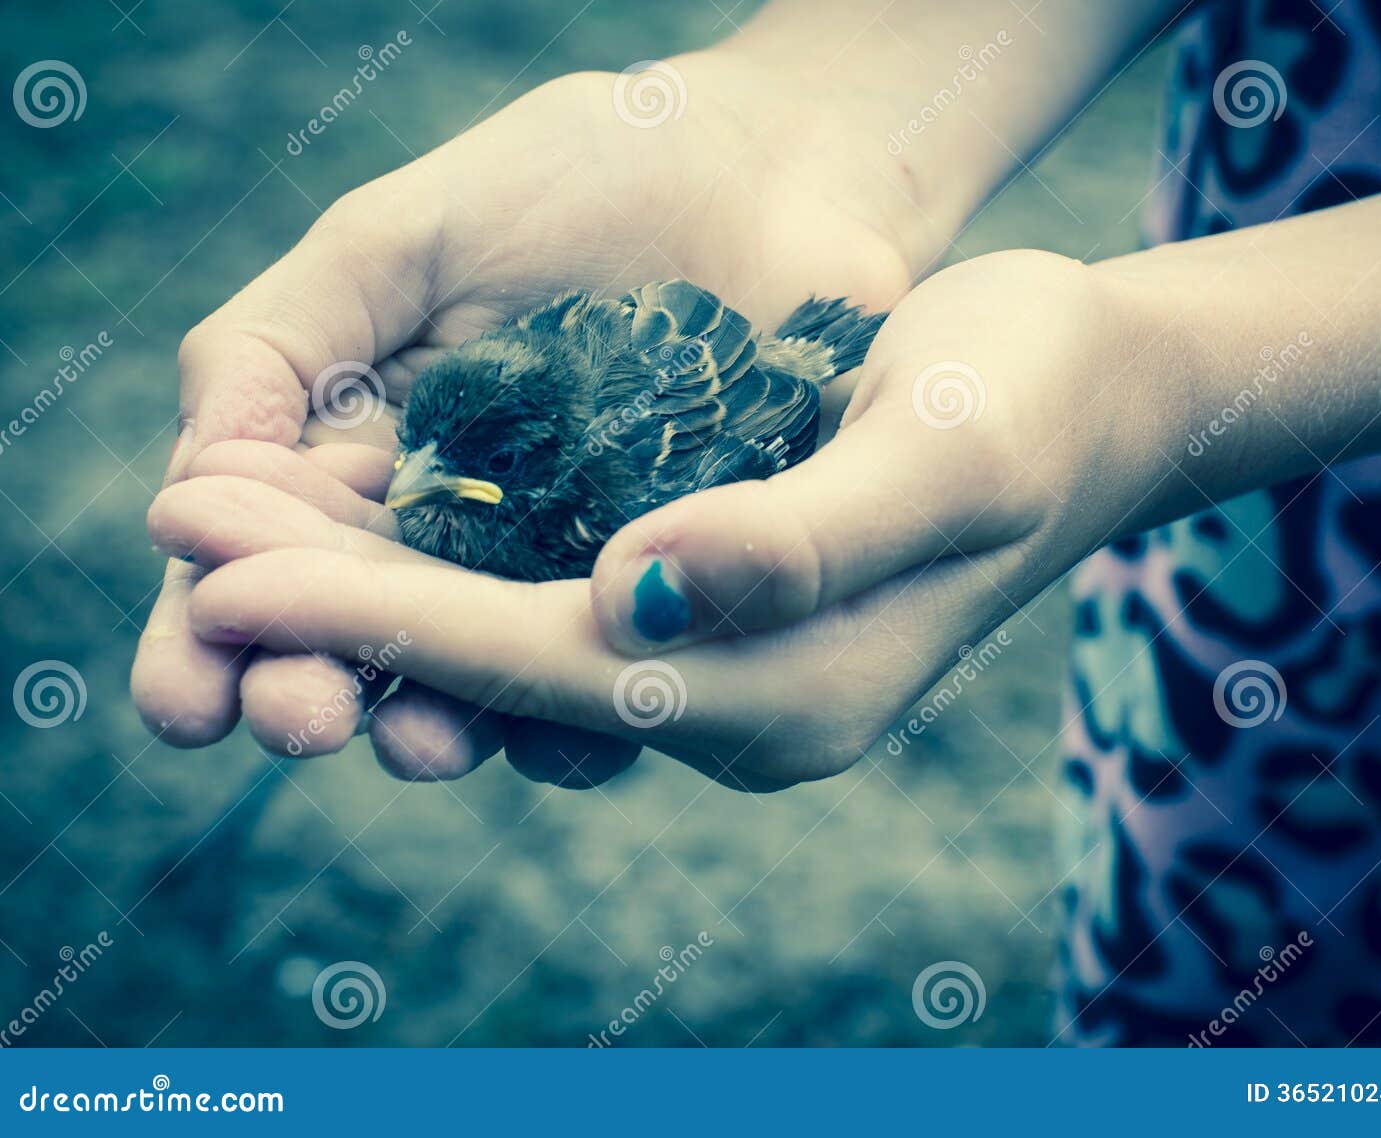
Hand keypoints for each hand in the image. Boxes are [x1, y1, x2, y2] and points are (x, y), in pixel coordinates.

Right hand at [130, 51, 915, 777]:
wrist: (776, 171)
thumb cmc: (581, 176)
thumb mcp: (403, 238)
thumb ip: (282, 344)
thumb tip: (187, 489)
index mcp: (364, 456)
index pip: (265, 564)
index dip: (212, 637)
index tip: (187, 699)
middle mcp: (454, 536)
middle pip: (362, 640)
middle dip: (318, 690)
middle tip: (303, 719)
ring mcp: (565, 570)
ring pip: (487, 677)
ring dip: (444, 724)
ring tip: (421, 745)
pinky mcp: (679, 583)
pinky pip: (627, 668)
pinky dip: (592, 709)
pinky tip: (564, 731)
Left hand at [148, 251, 1159, 788]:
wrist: (1092, 400)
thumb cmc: (1031, 399)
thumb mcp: (945, 452)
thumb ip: (802, 540)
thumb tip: (635, 591)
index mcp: (794, 690)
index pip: (549, 659)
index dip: (383, 619)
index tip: (221, 572)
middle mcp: (745, 714)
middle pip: (502, 671)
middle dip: (335, 611)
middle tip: (169, 534)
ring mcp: (725, 679)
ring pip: (507, 650)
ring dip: (365, 594)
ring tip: (219, 523)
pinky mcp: (709, 626)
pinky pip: (546, 616)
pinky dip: (440, 572)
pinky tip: (351, 518)